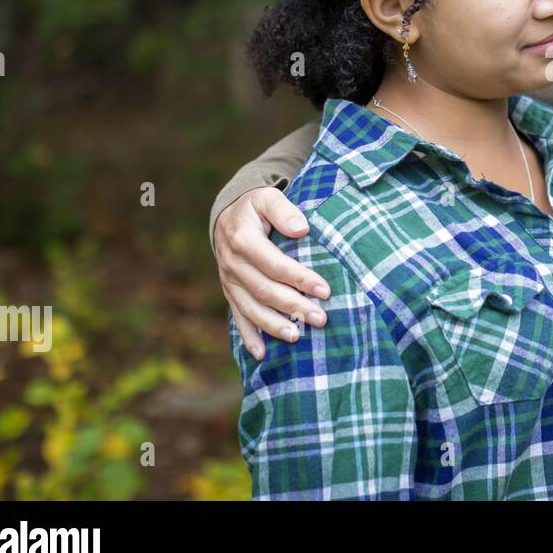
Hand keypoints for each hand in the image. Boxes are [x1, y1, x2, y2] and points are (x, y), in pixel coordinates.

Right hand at [216, 187, 329, 359]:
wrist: (228, 215)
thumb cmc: (255, 206)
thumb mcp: (267, 197)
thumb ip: (284, 210)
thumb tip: (301, 229)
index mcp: (242, 239)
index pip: (274, 264)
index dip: (299, 278)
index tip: (324, 290)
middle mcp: (232, 263)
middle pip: (264, 290)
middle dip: (293, 306)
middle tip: (320, 318)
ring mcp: (229, 280)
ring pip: (251, 308)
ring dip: (273, 325)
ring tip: (297, 337)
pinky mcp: (230, 292)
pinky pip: (237, 317)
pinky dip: (248, 337)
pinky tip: (261, 355)